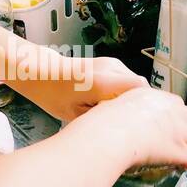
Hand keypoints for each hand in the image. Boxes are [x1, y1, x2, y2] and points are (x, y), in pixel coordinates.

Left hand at [15, 54, 147, 121]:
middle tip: (125, 120)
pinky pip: (127, 78)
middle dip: (137, 103)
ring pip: (135, 82)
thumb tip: (123, 124)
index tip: (137, 121)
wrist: (44, 73)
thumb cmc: (55, 96)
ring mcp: (111, 62)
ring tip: (115, 110)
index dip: (143, 106)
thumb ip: (103, 117)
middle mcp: (110, 68)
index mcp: (102, 82)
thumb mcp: (77, 115)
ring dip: (130, 96)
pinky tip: (111, 101)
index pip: (140, 90)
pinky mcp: (110, 62)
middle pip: (140, 86)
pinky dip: (124, 90)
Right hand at [85, 85, 186, 172]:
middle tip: (177, 143)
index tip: (165, 127)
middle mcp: (170, 110)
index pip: (177, 105)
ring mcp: (178, 130)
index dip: (174, 118)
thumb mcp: (113, 105)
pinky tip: (174, 167)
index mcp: (153, 97)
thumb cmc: (103, 123)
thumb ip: (125, 109)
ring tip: (180, 157)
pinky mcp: (179, 149)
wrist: (109, 135)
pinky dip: (183, 164)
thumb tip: (119, 115)